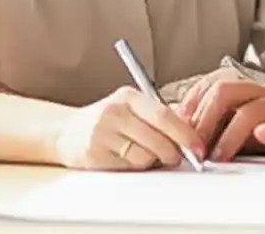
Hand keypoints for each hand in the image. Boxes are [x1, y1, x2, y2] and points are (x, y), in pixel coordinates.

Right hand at [54, 86, 205, 170]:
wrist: (66, 132)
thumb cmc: (108, 120)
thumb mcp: (132, 107)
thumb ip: (161, 113)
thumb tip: (193, 125)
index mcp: (128, 96)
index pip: (164, 115)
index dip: (185, 134)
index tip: (198, 148)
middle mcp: (114, 112)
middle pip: (157, 140)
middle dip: (173, 154)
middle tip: (175, 157)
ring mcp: (102, 134)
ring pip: (144, 158)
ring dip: (151, 162)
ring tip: (143, 154)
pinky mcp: (94, 155)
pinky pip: (128, 168)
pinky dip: (134, 168)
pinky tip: (127, 159)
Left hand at [178, 79, 264, 161]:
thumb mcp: (241, 125)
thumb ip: (217, 123)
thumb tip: (182, 125)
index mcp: (247, 89)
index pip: (211, 83)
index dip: (192, 101)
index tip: (179, 123)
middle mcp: (263, 91)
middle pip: (225, 91)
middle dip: (205, 119)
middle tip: (195, 147)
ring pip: (251, 110)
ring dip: (231, 134)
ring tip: (219, 156)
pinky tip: (261, 137)